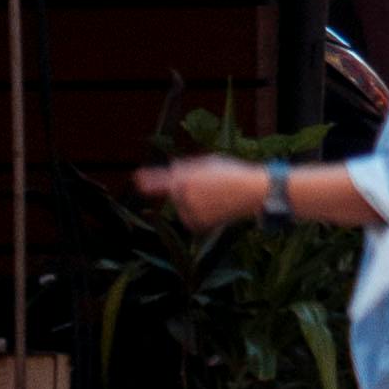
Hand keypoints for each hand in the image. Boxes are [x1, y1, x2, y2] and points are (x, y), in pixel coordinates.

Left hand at [139, 156, 269, 232]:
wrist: (251, 192)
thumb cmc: (232, 173)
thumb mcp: (208, 163)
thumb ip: (187, 167)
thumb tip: (173, 172)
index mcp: (185, 178)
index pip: (162, 180)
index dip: (148, 179)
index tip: (137, 178)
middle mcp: (183, 196)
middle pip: (176, 193)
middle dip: (186, 190)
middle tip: (210, 185)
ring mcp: (189, 212)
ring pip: (183, 208)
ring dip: (193, 203)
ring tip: (216, 196)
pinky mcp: (196, 225)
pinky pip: (191, 219)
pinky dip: (199, 215)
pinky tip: (215, 208)